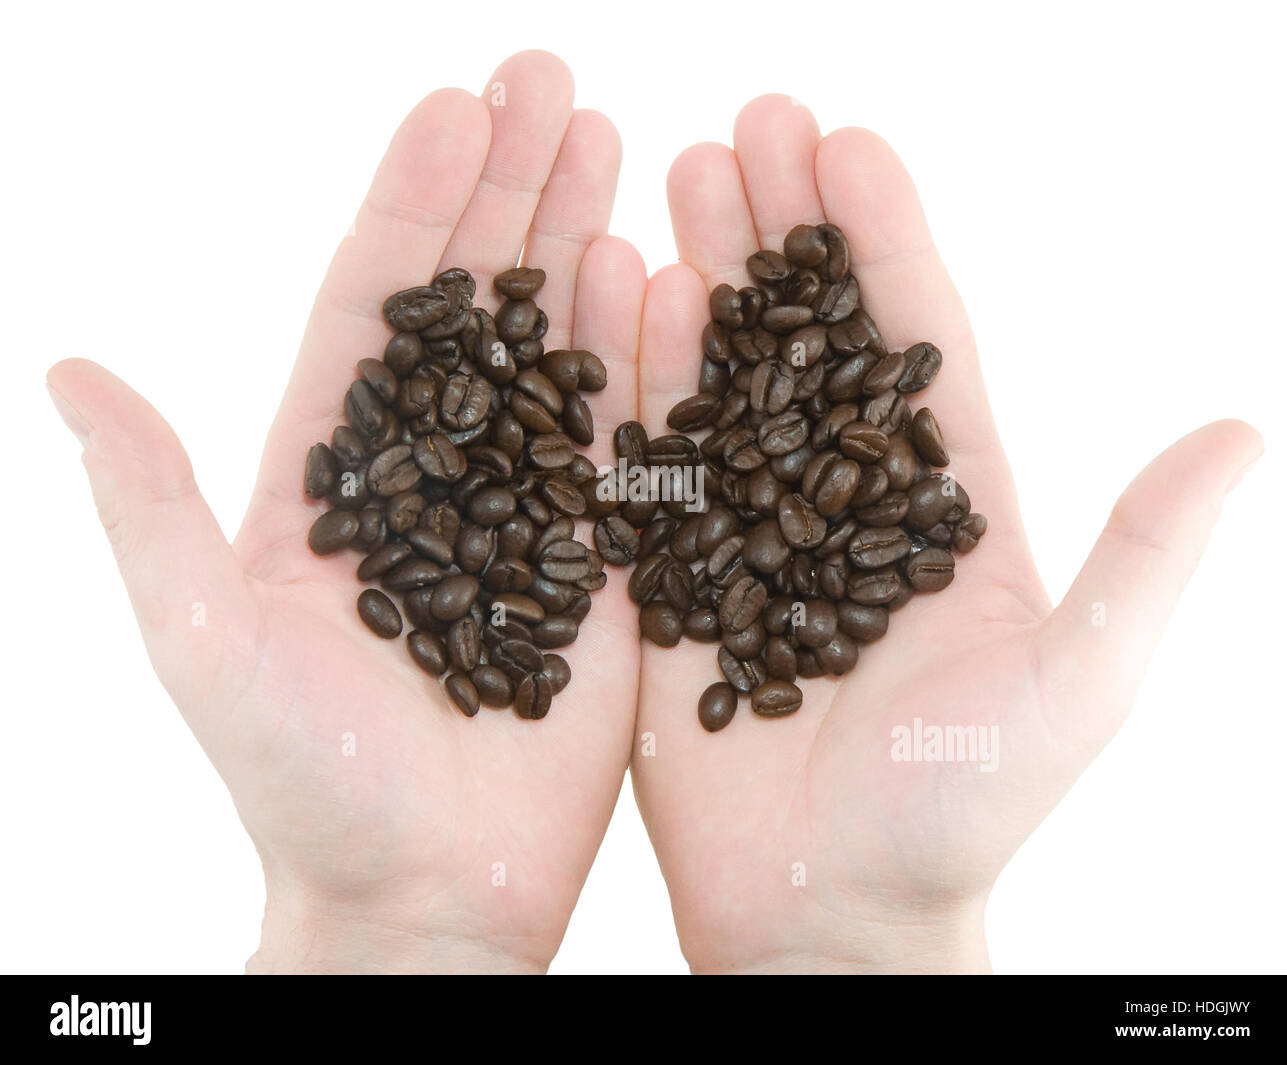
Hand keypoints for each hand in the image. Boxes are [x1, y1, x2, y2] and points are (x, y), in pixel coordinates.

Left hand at [45, 52, 645, 972]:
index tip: (456, 103)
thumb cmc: (303, 783)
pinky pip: (621, 439)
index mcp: (336, 474)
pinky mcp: (599, 560)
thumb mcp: (204, 637)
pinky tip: (656, 272)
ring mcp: (524, 509)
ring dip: (579, 242)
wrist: (423, 892)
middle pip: (476, 303)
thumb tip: (68, 366)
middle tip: (553, 81)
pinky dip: (637, 353)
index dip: (416, 201)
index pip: (377, 305)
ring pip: (553, 350)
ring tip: (614, 143)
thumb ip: (153, 502)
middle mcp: (435, 473)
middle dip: (511, 186)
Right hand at [630, 96, 1262, 972]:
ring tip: (676, 172)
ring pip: (726, 376)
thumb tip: (1239, 429)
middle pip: (810, 335)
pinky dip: (635, 374)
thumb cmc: (959, 812)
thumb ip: (1144, 557)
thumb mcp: (1077, 683)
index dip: (882, 240)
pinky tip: (619, 292)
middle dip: (783, 227)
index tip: (846, 144)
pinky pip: (651, 458)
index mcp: (942, 506)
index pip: (914, 342)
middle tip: (746, 124)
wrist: (829, 910)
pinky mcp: (673, 574)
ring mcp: (750, 530)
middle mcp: (840, 500)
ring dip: (705, 273)